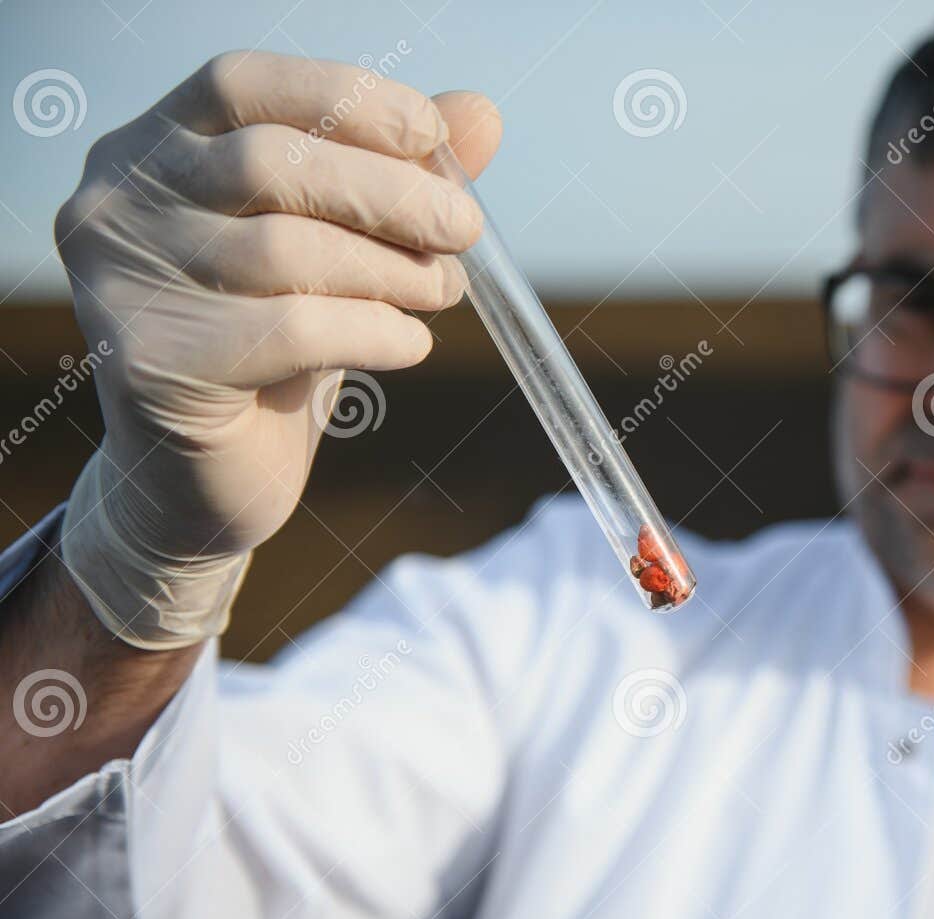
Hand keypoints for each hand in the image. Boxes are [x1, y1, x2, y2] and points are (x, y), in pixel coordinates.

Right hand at [53, 51, 500, 644]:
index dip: (345, 99)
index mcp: (154, 149)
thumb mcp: (338, 251)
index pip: (241, 84)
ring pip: (286, 250)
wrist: (208, 481)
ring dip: (391, 269)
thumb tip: (480, 113)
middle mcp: (116, 202)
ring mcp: (122, 282)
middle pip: (271, 163)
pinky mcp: (150, 363)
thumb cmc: (274, 349)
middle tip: (463, 228)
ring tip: (442, 291)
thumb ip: (395, 177)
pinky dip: (373, 333)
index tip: (431, 136)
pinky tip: (409, 346)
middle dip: (390, 194)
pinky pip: (291, 332)